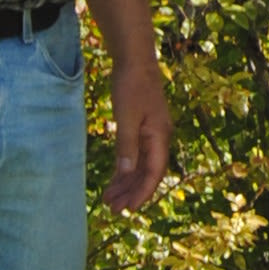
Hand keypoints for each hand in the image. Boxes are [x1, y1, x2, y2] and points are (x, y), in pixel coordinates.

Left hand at [85, 0, 173, 211]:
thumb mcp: (126, 116)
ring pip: (139, 166)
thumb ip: (127, 145)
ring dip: (126, 184)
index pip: (154, 173)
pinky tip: (114, 180)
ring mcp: (150, 133)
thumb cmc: (132, 84)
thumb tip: (127, 174)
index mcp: (159, 136)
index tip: (129, 210)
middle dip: (131, 193)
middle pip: (147, 173)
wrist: (135, 59)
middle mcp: (158, 138)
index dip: (142, 193)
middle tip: (113, 210)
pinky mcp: (141, 128)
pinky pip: (134, 155)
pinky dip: (124, 169)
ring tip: (109, 200)